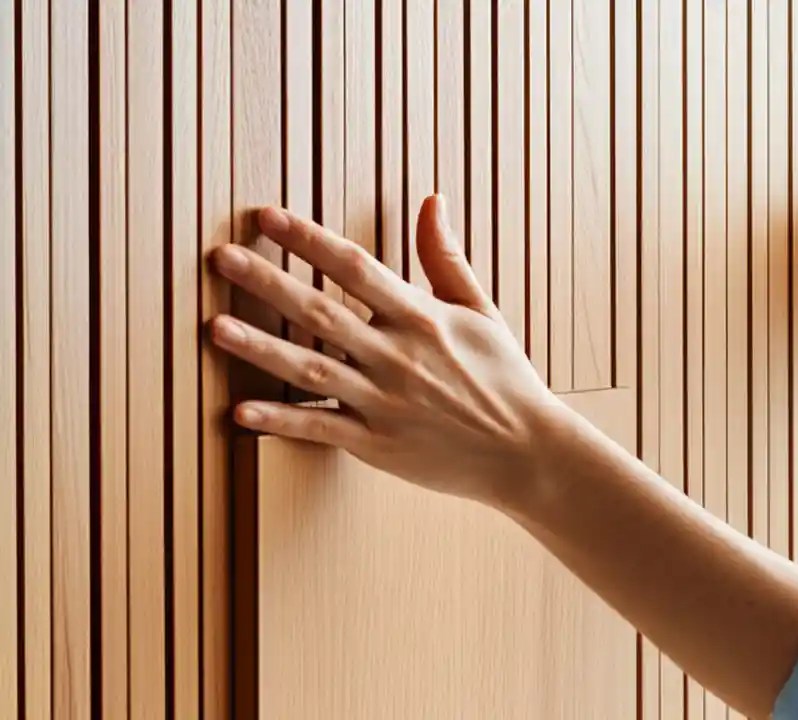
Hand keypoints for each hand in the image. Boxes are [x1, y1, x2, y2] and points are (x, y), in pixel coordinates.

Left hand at [209, 197, 563, 506]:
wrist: (525, 451)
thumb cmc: (505, 377)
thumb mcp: (481, 310)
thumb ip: (446, 257)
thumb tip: (432, 200)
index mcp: (422, 317)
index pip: (355, 267)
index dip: (308, 239)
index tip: (266, 216)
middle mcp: (397, 356)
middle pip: (320, 312)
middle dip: (267, 282)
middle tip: (220, 257)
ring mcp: (384, 402)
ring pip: (310, 368)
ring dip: (259, 347)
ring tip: (215, 327)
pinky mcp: (377, 444)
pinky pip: (320, 428)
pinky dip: (280, 421)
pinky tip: (240, 410)